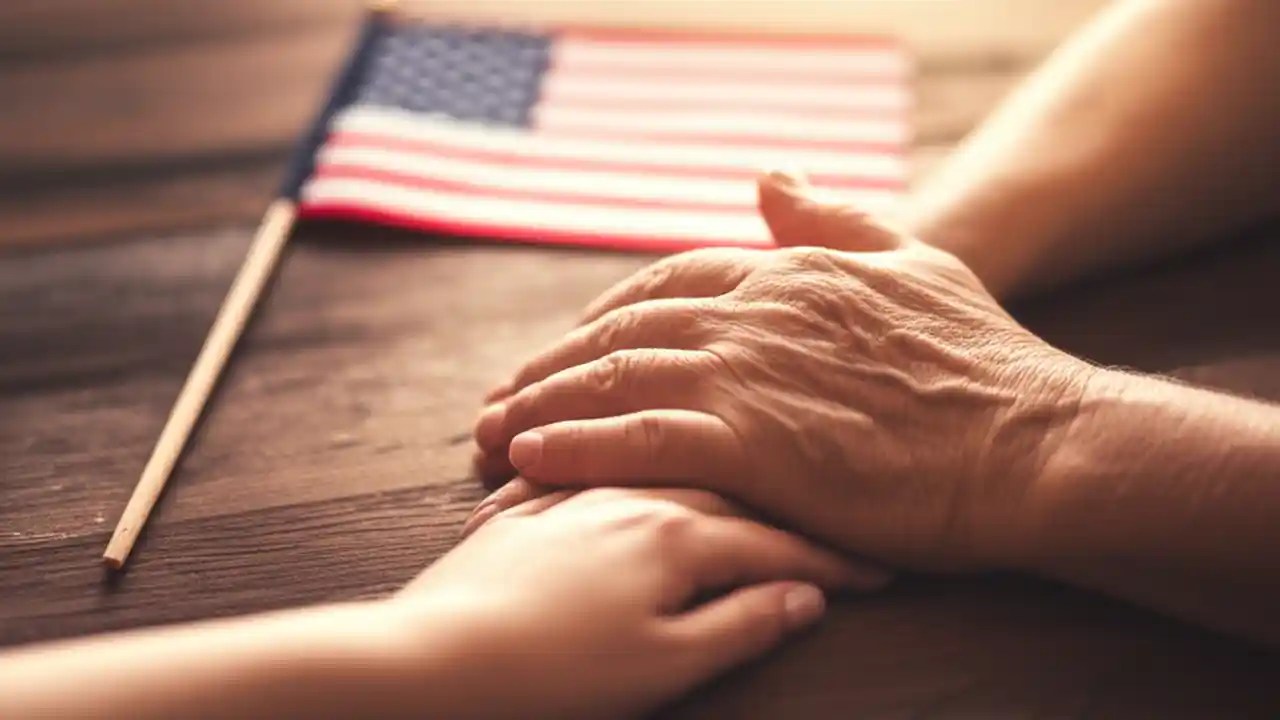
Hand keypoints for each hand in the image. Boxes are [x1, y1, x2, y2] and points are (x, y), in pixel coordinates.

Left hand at [392, 487, 888, 719]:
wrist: (433, 661)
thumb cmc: (554, 676)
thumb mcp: (663, 665)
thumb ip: (739, 624)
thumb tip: (806, 599)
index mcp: (673, 535)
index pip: (775, 541)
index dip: (832, 560)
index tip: (880, 568)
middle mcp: (632, 498)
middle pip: (729, 492)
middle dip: (784, 513)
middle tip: (830, 528)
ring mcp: (581, 497)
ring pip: (662, 464)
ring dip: (714, 474)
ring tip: (747, 476)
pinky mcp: (533, 510)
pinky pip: (595, 472)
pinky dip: (629, 469)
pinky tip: (632, 467)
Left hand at [473, 172, 1095, 570]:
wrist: (1032, 445)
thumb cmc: (983, 364)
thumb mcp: (915, 260)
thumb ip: (831, 220)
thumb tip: (770, 173)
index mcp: (785, 273)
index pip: (663, 284)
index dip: (604, 317)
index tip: (566, 350)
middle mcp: (752, 314)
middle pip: (620, 331)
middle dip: (552, 366)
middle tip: (500, 399)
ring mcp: (747, 374)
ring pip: (614, 380)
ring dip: (542, 407)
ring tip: (492, 433)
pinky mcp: (751, 444)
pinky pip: (636, 440)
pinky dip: (575, 447)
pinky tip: (530, 461)